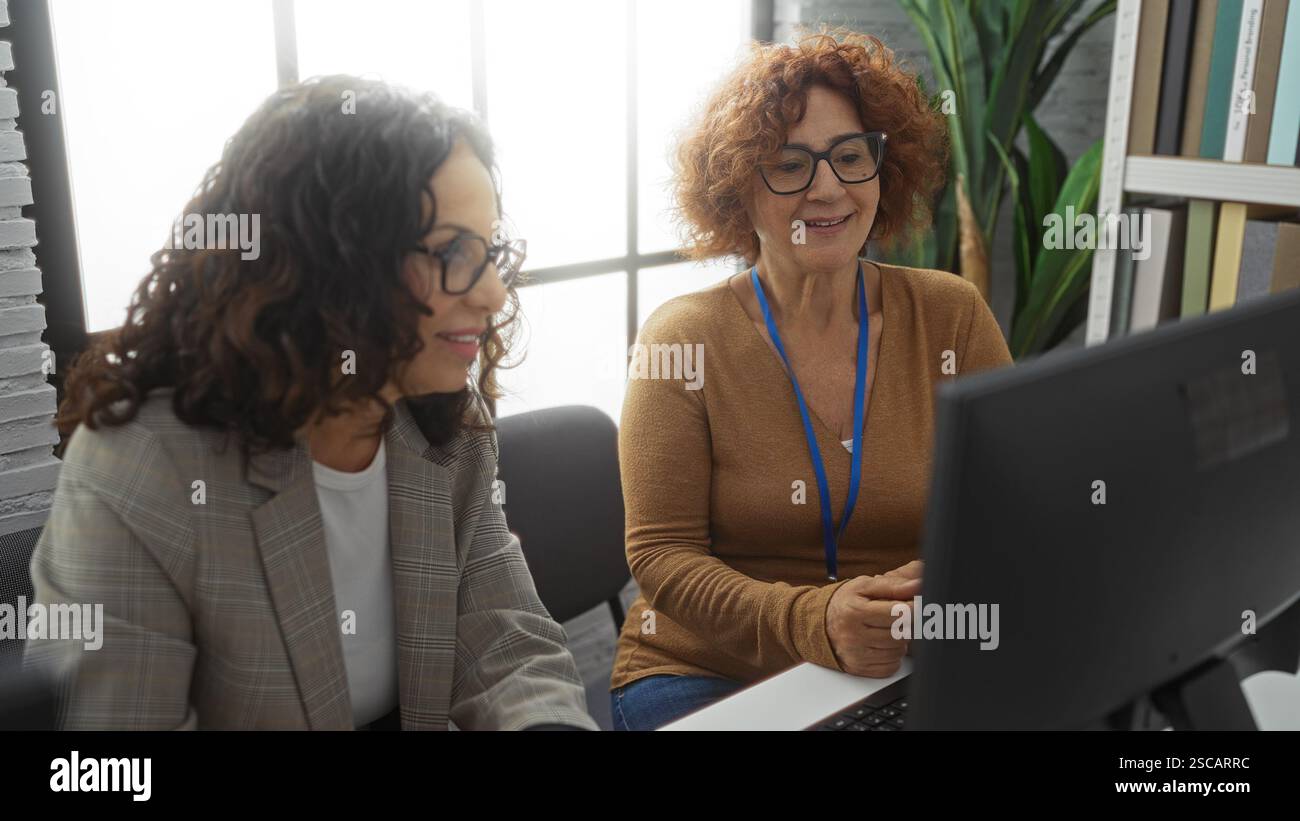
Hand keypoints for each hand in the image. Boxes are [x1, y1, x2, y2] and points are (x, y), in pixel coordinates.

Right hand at [825, 560, 922, 676]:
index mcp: (855, 612)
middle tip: (898, 615)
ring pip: (899, 651)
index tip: (918, 603)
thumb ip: (893, 584)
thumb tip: (918, 586)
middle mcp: (853, 636)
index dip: (915, 607)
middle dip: (906, 624)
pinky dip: (892, 656)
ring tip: (886, 629)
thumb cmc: (845, 603)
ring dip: (900, 640)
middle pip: (901, 633)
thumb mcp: (864, 586)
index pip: (900, 613)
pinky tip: (882, 644)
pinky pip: (891, 666)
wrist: (819, 624)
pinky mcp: (859, 669)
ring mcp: (856, 655)